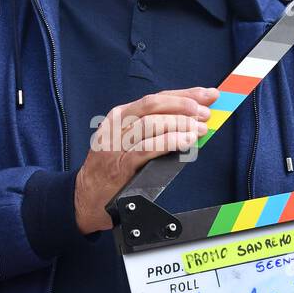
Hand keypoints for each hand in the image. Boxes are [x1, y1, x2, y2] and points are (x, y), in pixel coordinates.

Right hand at [74, 86, 219, 232]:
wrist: (85, 198)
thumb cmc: (112, 169)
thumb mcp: (129, 142)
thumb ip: (154, 130)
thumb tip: (191, 122)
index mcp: (121, 115)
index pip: (157, 98)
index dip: (185, 94)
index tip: (208, 94)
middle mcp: (118, 125)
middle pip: (153, 105)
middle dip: (183, 105)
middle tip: (205, 112)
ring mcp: (117, 144)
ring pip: (150, 123)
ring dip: (179, 124)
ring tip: (199, 129)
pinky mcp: (120, 165)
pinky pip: (147, 148)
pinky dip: (169, 142)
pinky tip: (185, 141)